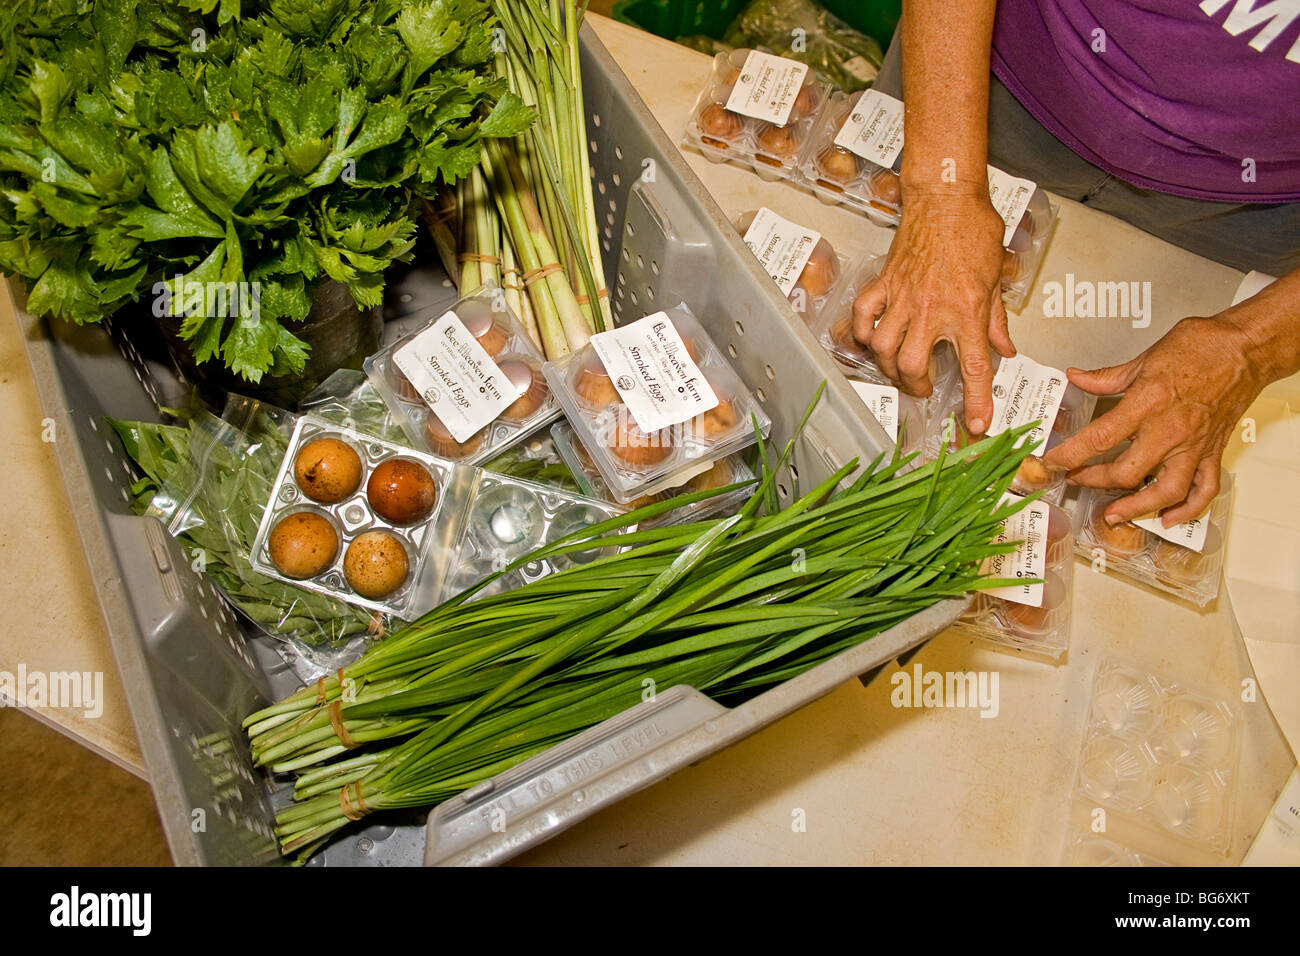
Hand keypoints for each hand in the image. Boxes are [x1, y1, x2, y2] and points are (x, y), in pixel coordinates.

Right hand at [851, 188, 1011, 434]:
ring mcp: (903, 297)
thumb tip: (1005, 350)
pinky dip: (860, 333)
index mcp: (967, 311)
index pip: (974, 368)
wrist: (946, 198)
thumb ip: (997, 321)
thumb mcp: (996, 280)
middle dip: (916, 386)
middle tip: (923, 388)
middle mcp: (933, 309)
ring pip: (882, 348)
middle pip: (913, 366)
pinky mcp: (884, 283)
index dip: (977, 401)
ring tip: (898, 370)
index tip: (977, 425)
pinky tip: (868, 341)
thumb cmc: (974, 231)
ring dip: (888, 367)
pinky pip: (862, 316)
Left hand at [1042, 315, 1267, 524]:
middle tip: (1075, 480)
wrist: (1246, 348)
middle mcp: (1170, 430)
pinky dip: (1188, 510)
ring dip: (1136, 508)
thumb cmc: (1202, 346)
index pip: (1100, 438)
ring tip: (1114, 515)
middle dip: (1094, 481)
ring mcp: (1194, 445)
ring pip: (1164, 491)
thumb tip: (1077, 377)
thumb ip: (1107, 377)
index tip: (1053, 461)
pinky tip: (1169, 518)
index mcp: (1148, 403)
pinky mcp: (1213, 451)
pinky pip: (1204, 490)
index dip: (1071, 454)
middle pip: (1125, 471)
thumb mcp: (1145, 358)